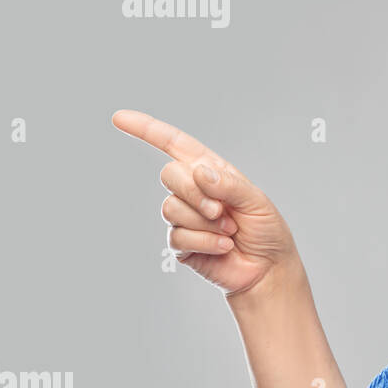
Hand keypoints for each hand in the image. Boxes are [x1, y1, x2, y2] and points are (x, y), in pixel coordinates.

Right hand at [111, 109, 300, 297]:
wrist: (268, 269)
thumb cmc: (267, 231)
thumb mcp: (256, 201)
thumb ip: (229, 184)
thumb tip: (199, 172)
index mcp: (212, 172)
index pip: (175, 145)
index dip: (147, 130)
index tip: (119, 118)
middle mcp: (194, 191)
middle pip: (169, 174)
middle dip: (194, 192)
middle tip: (220, 210)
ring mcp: (185, 218)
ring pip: (171, 208)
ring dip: (205, 222)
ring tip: (229, 231)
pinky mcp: (181, 244)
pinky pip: (177, 237)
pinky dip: (205, 242)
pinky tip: (223, 247)